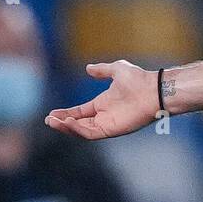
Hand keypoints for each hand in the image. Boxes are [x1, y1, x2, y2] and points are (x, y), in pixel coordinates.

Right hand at [44, 60, 158, 139]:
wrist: (154, 89)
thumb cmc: (139, 79)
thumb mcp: (116, 69)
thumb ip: (102, 70)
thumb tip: (88, 68)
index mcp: (103, 104)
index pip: (80, 112)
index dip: (66, 113)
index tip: (52, 113)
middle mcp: (104, 115)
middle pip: (78, 123)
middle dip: (62, 122)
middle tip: (48, 120)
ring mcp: (107, 124)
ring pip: (81, 130)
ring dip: (66, 127)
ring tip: (52, 121)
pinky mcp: (111, 130)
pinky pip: (90, 133)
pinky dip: (77, 129)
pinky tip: (66, 122)